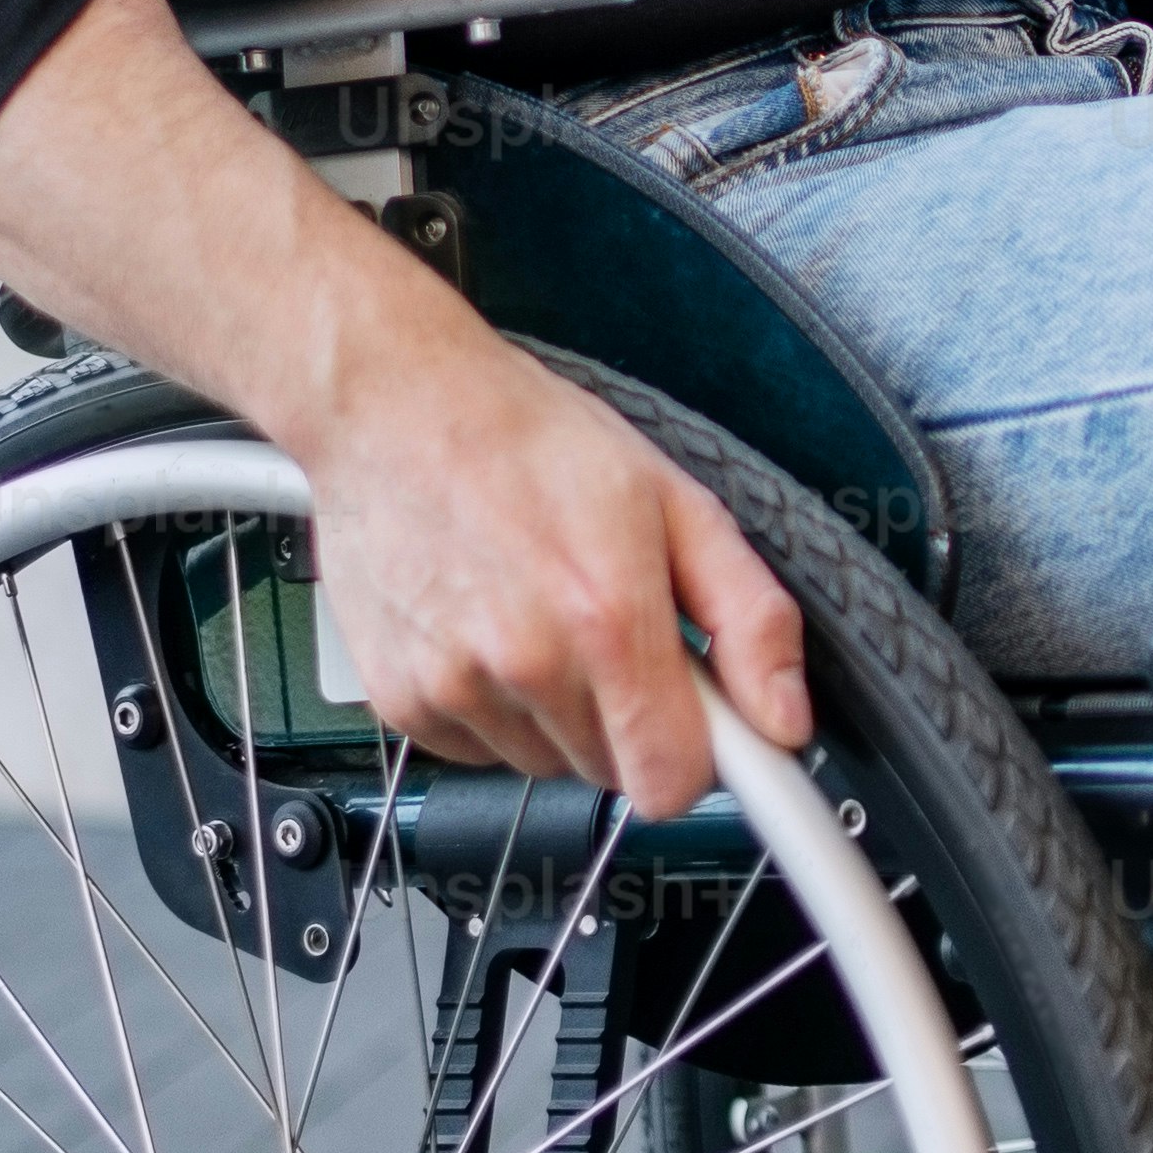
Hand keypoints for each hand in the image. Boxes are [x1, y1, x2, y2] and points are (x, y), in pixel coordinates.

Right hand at [0, 0, 819, 817]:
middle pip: (612, 774)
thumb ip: (745, 605)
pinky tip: (482, 599)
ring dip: (556, 692)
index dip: (714, 757)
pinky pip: (477, 742)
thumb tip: (792, 711)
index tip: (720, 730)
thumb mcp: (664, 488)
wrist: (360, 373)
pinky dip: (493, 688)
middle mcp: (514, 657)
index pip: (683, 779)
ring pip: (542, 760)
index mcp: (592, 610)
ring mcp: (443, 684)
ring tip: (537, 584)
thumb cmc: (520, 420)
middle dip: (628, 701)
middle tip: (605, 601)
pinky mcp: (391, 694)